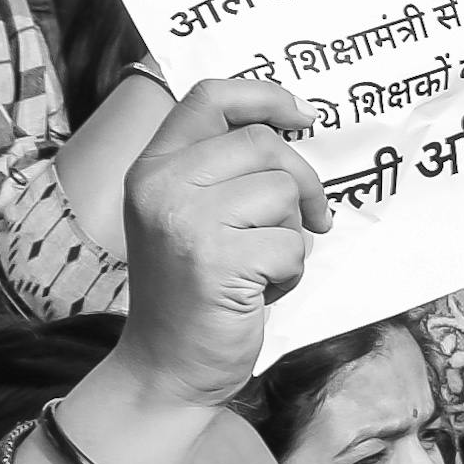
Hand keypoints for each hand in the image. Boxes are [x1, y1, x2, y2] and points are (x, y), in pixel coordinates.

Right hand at [116, 76, 328, 411]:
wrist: (166, 366)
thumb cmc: (192, 291)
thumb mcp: (189, 214)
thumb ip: (222, 169)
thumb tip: (294, 123)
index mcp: (152, 167)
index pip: (210, 97)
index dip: (265, 96)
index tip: (303, 115)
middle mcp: (161, 186)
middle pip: (262, 143)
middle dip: (302, 181)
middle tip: (311, 219)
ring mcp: (186, 222)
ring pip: (284, 192)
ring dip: (292, 233)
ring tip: (260, 264)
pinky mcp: (217, 261)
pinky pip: (291, 244)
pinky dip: (290, 272)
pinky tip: (257, 291)